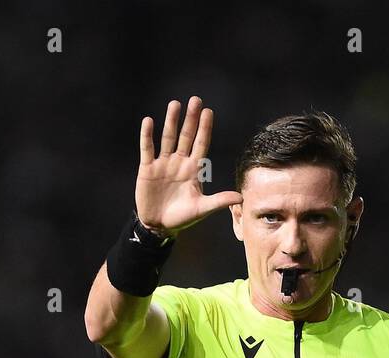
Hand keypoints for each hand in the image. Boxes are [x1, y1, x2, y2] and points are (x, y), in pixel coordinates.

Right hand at [136, 96, 241, 237]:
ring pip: (168, 138)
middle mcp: (179, 163)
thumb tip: (241, 197)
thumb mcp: (202, 209)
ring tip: (175, 104)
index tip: (208, 112)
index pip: (201, 144)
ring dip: (171, 121)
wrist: (159, 226)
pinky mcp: (147, 169)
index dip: (204, 128)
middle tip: (195, 100)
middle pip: (186, 136)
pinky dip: (147, 135)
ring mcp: (163, 164)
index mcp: (193, 170)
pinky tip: (149, 121)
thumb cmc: (182, 218)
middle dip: (191, 119)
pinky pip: (147, 149)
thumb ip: (219, 201)